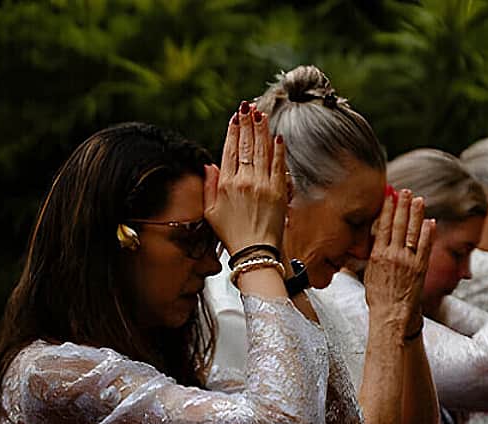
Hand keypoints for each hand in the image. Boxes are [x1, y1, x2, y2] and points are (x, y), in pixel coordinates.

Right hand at [204, 101, 288, 253]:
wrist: (255, 252)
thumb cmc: (231, 235)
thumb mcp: (210, 211)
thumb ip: (209, 186)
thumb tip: (209, 165)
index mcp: (225, 184)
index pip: (229, 150)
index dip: (233, 131)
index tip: (235, 117)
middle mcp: (243, 181)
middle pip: (246, 145)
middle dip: (247, 123)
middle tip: (248, 107)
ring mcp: (262, 185)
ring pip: (262, 151)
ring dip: (261, 130)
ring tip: (260, 114)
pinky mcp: (278, 192)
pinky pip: (278, 165)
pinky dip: (278, 150)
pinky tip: (277, 137)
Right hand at [364, 189, 435, 335]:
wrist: (392, 315)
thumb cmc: (378, 298)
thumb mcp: (369, 273)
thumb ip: (373, 255)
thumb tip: (374, 240)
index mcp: (377, 255)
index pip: (382, 226)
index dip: (386, 209)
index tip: (389, 195)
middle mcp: (392, 255)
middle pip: (397, 224)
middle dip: (402, 206)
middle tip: (405, 191)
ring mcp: (407, 261)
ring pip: (412, 232)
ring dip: (416, 214)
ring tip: (419, 199)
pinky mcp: (420, 268)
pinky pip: (425, 246)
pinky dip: (428, 233)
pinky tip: (430, 222)